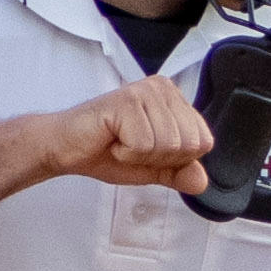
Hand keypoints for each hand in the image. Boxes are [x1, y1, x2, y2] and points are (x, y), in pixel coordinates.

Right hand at [52, 76, 212, 191]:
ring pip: (169, 144)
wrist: (66, 149)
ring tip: (120, 142)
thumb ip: (181, 174)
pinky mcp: (126, 101)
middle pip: (191, 144)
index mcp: (176, 100)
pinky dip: (126, 152)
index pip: (204, 142)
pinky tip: (111, 139)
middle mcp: (164, 89)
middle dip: (159, 157)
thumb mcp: (154, 168)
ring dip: (140, 155)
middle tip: (131, 146)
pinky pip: (144, 144)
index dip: (176, 158)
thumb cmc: (107, 152)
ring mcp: (145, 92)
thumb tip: (201, 182)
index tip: (148, 149)